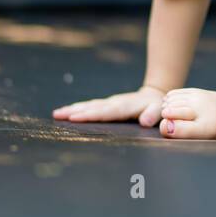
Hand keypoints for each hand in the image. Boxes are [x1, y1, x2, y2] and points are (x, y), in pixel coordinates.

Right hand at [52, 85, 166, 126]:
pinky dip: (78, 108)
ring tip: (57, 113)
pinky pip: (91, 106)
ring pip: (89, 105)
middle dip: (74, 111)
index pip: (104, 112)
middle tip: (57, 115)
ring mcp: (109, 102)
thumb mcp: (159, 109)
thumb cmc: (157, 106)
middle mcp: (113, 103)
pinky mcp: (107, 104)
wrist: (154, 95)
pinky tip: (67, 112)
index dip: (89, 115)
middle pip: (91, 107)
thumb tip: (145, 121)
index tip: (74, 117)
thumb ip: (153, 114)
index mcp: (124, 107)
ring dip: (73, 109)